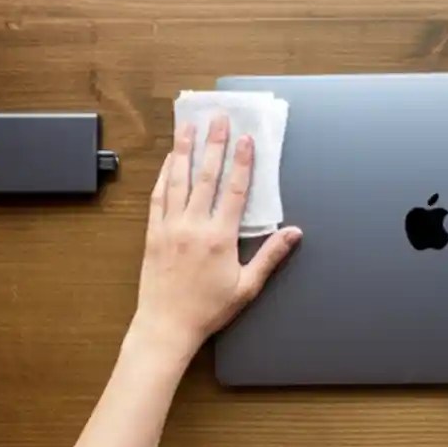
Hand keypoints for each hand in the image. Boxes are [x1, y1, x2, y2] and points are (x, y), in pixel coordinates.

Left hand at [129, 114, 301, 365]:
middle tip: (218, 119)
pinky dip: (164, 176)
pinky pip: (158, 197)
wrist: (167, 326)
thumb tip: (293, 233)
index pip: (234, 190)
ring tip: (187, 127)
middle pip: (206, 176)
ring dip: (184, 151)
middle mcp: (194, 226)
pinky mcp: (154, 234)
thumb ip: (270, 256)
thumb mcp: (247, 286)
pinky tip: (168, 162)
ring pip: (178, 180)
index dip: (242, 162)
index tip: (246, 139)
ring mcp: (171, 227)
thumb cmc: (209, 310)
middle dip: (214, 144)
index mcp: (220, 238)